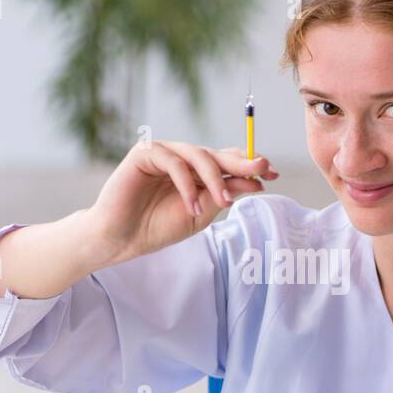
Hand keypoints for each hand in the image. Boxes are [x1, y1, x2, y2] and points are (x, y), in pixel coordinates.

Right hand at [88, 141, 278, 264]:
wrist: (120, 239)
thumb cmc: (157, 227)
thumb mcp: (201, 213)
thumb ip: (224, 194)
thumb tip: (257, 179)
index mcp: (197, 172)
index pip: (228, 161)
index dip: (250, 165)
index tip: (272, 174)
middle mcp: (183, 159)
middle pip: (217, 154)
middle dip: (242, 162)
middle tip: (262, 170)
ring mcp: (164, 153)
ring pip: (199, 155)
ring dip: (215, 179)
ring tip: (223, 203)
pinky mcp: (145, 153)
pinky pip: (174, 162)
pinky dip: (186, 184)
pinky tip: (191, 207)